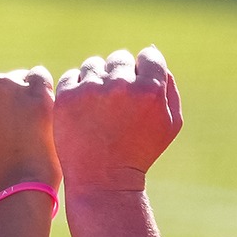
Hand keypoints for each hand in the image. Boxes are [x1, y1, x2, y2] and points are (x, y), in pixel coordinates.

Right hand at [0, 66, 58, 193]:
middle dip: (8, 101)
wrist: (19, 182)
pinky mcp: (34, 88)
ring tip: (33, 125)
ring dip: (25, 96)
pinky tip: (45, 109)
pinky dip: (42, 89)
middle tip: (20, 128)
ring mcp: (6, 84)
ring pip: (18, 80)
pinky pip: (39, 76)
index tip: (2, 127)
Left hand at [54, 45, 182, 192]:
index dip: (144, 71)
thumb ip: (169, 87)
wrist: (104, 180)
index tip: (138, 89)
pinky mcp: (67, 96)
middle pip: (120, 58)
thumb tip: (153, 56)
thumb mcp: (170, 124)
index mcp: (150, 90)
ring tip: (98, 107)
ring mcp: (91, 89)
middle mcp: (121, 84)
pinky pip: (72, 76)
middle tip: (116, 103)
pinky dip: (76, 89)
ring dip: (96, 80)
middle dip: (120, 75)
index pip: (149, 57)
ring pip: (94, 65)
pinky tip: (83, 110)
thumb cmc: (140, 152)